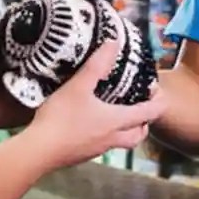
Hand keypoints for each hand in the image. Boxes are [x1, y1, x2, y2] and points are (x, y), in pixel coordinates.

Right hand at [21, 37, 166, 170]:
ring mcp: (98, 149)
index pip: (149, 113)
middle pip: (139, 134)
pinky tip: (92, 125)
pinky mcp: (83, 155)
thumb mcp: (79, 85)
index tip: (156, 89)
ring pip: (122, 142)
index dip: (158, 101)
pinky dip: (108, 135)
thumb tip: (114, 42)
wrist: (39, 151)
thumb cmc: (62, 117)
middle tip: (141, 106)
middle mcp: (112, 138)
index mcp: (116, 121)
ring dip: (127, 130)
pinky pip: (104, 146)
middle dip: (145, 121)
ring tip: (118, 114)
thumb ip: (97, 64)